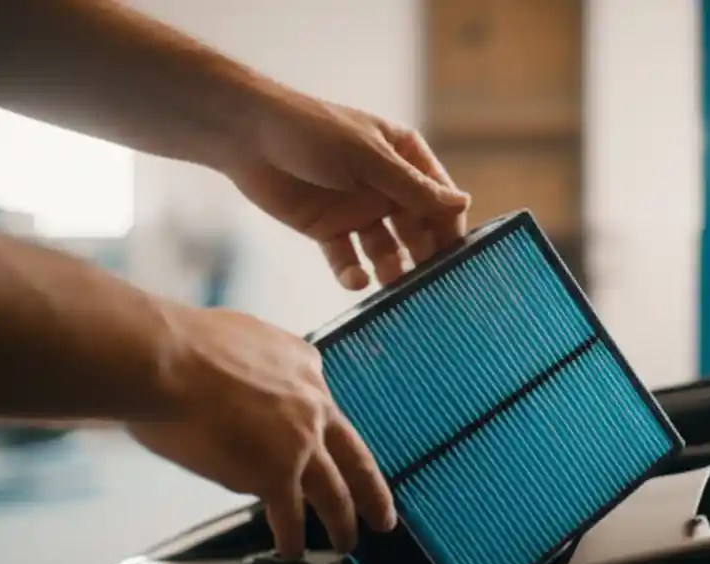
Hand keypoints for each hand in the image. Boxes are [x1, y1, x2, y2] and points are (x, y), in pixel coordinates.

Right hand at [129, 305, 395, 557]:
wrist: (166, 360)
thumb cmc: (181, 346)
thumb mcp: (241, 335)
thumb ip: (255, 360)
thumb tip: (239, 373)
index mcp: (304, 366)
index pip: (323, 404)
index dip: (322, 429)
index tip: (324, 445)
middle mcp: (312, 405)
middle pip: (353, 456)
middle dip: (371, 490)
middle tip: (382, 514)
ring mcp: (299, 444)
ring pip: (334, 493)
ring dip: (342, 523)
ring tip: (347, 542)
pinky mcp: (276, 475)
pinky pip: (290, 516)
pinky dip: (293, 539)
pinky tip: (293, 551)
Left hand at [224, 95, 469, 290]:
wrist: (247, 137)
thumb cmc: (312, 133)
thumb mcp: (369, 158)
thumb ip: (414, 187)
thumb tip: (463, 203)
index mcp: (403, 157)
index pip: (439, 198)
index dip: (449, 226)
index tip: (455, 256)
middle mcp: (386, 186)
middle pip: (417, 228)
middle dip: (423, 254)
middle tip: (428, 280)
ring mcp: (358, 209)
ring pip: (386, 248)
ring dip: (392, 268)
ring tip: (393, 285)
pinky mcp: (328, 230)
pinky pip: (348, 259)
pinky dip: (353, 273)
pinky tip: (356, 280)